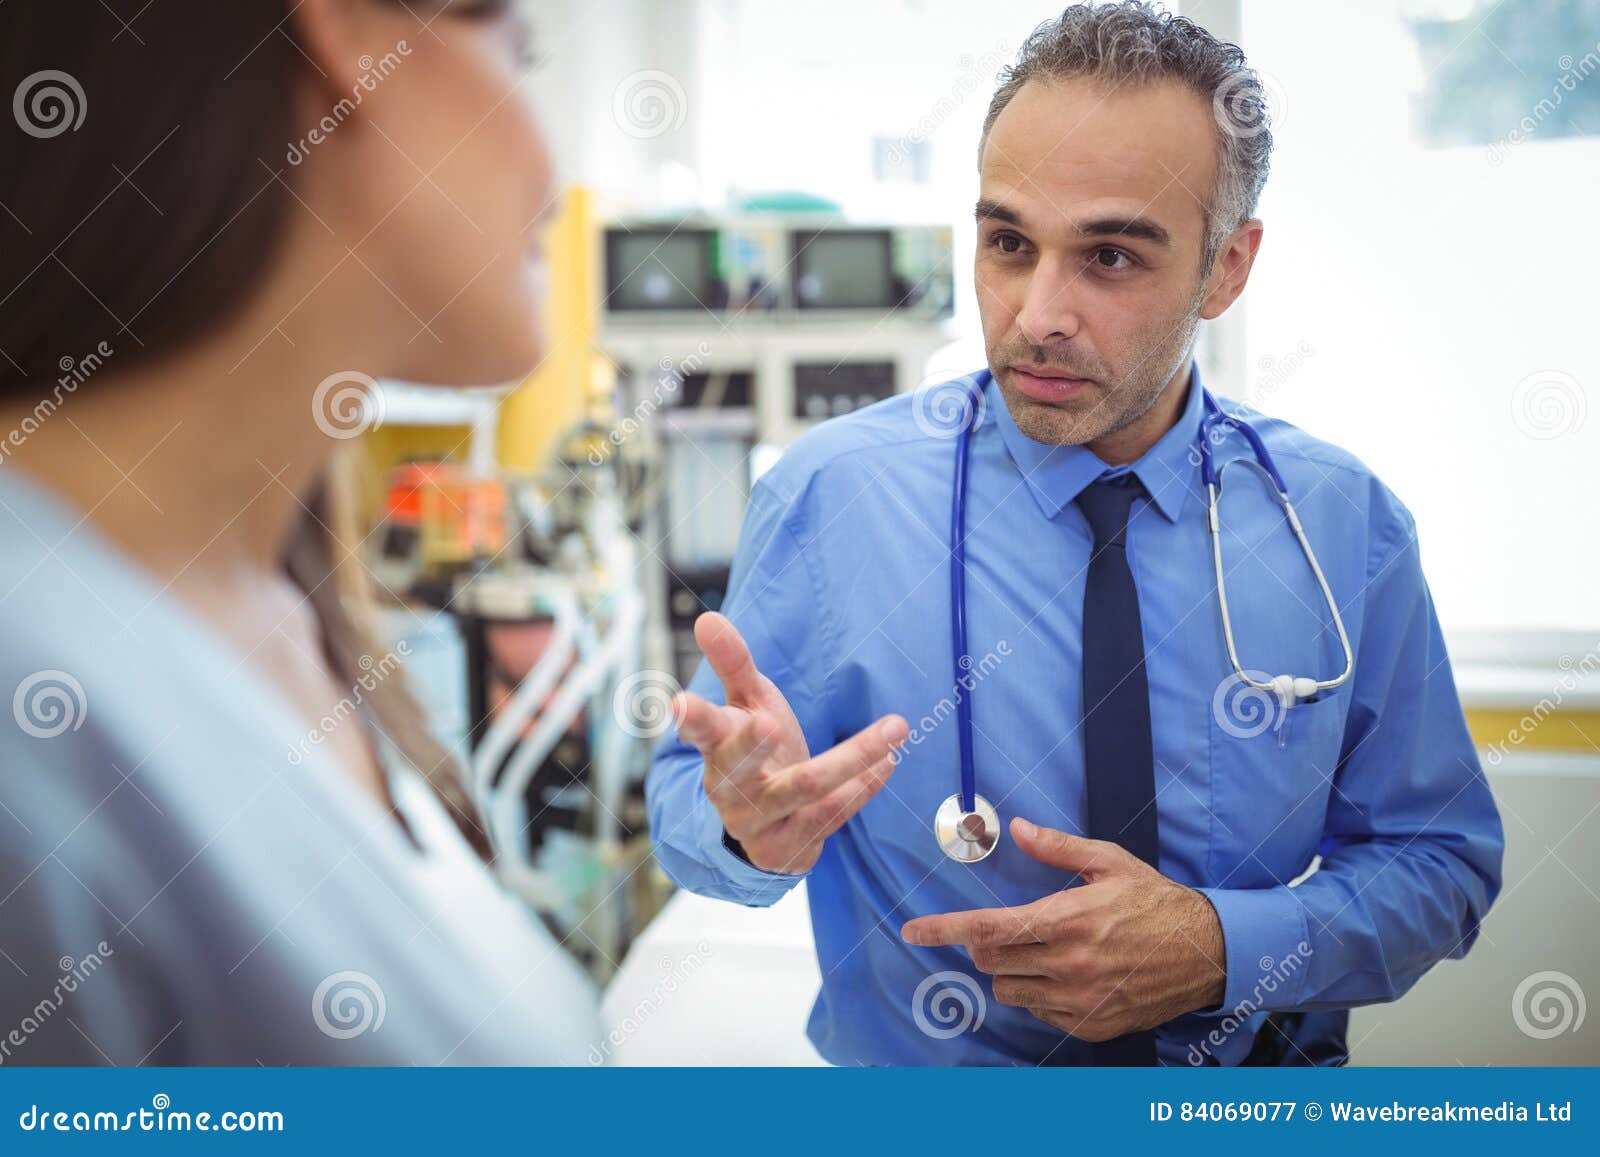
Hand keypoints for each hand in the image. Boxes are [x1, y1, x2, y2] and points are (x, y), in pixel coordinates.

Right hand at [672, 612, 907, 874]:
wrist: (762, 825)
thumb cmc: (753, 749)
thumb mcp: (745, 705)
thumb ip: (733, 664)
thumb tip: (707, 617)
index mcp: (716, 749)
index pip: (701, 731)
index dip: (692, 719)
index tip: (680, 704)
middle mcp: (730, 789)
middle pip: (741, 765)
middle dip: (753, 745)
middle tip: (769, 722)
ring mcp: (758, 822)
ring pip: (805, 788)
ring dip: (853, 758)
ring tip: (894, 728)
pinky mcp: (788, 848)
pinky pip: (830, 814)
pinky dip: (863, 786)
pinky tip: (888, 761)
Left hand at [900, 818, 1226, 1040]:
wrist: (1205, 953)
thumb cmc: (1155, 901)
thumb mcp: (1109, 861)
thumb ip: (1056, 847)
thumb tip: (1014, 827)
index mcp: (1066, 920)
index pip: (988, 929)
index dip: (944, 930)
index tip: (913, 930)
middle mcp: (1069, 965)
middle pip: (991, 962)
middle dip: (986, 945)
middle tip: (1010, 929)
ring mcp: (1079, 1001)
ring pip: (1010, 991)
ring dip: (1012, 970)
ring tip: (1044, 950)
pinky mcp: (1091, 1025)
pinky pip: (1040, 1013)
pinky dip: (1040, 994)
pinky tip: (1067, 974)